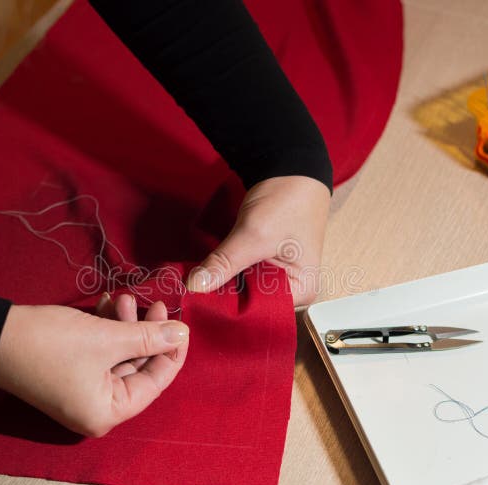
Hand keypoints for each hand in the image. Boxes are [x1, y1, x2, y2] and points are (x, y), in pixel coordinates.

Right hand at [0, 295, 188, 436]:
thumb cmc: (51, 343)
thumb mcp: (107, 338)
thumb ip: (149, 337)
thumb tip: (182, 334)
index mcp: (107, 412)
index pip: (155, 382)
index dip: (172, 350)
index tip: (181, 322)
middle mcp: (96, 409)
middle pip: (137, 367)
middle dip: (145, 331)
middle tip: (152, 302)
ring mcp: (81, 392)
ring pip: (119, 356)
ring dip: (124, 325)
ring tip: (123, 297)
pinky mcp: (69, 373)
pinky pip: (99, 353)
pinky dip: (106, 329)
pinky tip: (108, 302)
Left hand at [186, 175, 329, 305]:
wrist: (289, 168)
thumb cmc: (287, 200)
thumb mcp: (254, 234)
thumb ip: (224, 262)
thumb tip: (194, 286)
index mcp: (301, 291)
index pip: (259, 312)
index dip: (228, 310)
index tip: (196, 305)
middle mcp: (291, 291)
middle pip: (248, 304)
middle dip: (220, 298)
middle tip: (186, 297)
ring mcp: (276, 278)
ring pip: (240, 291)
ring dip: (218, 286)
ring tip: (190, 287)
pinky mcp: (262, 266)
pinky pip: (238, 277)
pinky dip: (222, 274)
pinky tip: (202, 275)